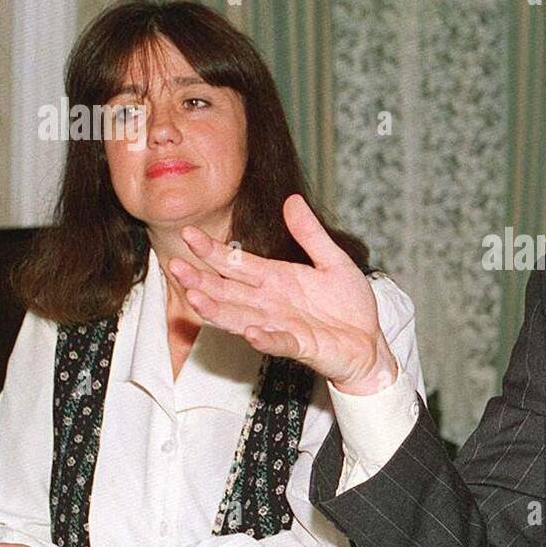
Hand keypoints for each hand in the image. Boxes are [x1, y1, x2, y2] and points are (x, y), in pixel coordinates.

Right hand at [169, 194, 397, 394]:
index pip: (237, 263)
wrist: (370, 343)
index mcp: (276, 280)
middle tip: (175, 266)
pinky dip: (266, 338)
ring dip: (219, 310)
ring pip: (242, 318)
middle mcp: (271, 304)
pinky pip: (280, 342)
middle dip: (201, 280)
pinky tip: (251, 332)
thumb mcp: (333, 260)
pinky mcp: (301, 346)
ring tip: (195, 299)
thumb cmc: (349, 305)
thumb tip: (292, 200)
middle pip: (228, 291)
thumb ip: (310, 234)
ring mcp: (282, 326)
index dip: (213, 251)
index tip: (189, 234)